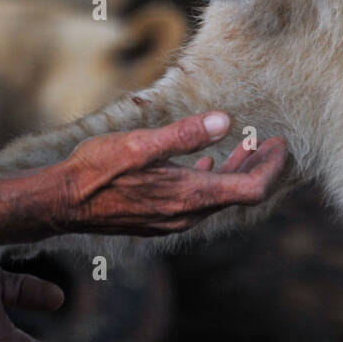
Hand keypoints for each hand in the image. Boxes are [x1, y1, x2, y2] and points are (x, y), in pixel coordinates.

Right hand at [54, 111, 286, 236]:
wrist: (61, 204)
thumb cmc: (97, 171)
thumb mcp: (141, 144)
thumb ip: (184, 135)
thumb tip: (225, 121)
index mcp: (189, 196)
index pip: (250, 190)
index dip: (271, 168)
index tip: (281, 144)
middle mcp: (186, 215)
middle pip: (238, 195)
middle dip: (259, 168)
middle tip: (273, 143)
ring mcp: (172, 220)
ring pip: (218, 198)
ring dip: (235, 172)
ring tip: (246, 147)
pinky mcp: (158, 219)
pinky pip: (198, 202)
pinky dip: (211, 180)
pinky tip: (205, 164)